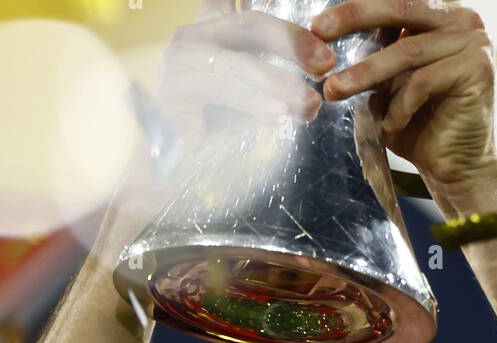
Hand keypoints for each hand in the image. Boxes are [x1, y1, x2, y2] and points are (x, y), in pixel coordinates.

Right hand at [156, 0, 335, 153]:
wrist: (171, 171)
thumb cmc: (213, 131)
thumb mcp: (250, 98)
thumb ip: (275, 81)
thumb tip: (318, 78)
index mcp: (210, 28)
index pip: (239, 5)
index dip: (281, 23)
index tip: (318, 44)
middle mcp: (191, 36)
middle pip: (249, 26)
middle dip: (292, 45)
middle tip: (325, 65)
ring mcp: (177, 60)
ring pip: (238, 63)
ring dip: (278, 82)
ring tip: (307, 102)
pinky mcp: (172, 89)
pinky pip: (223, 92)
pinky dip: (253, 103)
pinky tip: (277, 115)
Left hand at [313, 1, 496, 202]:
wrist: (455, 169)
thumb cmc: (418, 129)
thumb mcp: (388, 85)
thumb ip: (373, 55)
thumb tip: (326, 37)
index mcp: (441, 15)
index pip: (395, 1)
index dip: (357, 8)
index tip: (318, 23)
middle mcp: (462, 21)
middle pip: (401, 8)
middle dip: (355, 18)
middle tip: (318, 33)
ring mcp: (474, 43)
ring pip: (407, 51)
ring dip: (365, 73)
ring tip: (334, 90)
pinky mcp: (477, 70)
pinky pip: (422, 82)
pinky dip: (399, 106)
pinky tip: (390, 127)